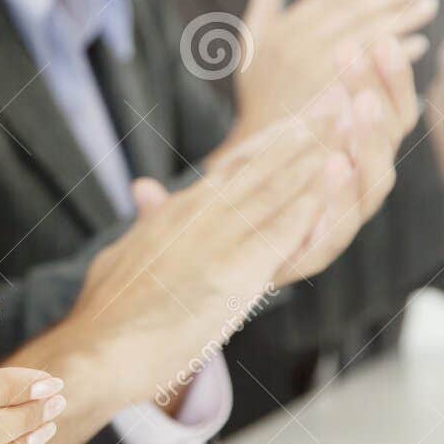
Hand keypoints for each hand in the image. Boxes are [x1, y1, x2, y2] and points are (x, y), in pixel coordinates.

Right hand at [8, 116, 361, 443]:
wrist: (95, 349)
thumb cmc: (104, 314)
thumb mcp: (122, 254)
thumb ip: (146, 224)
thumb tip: (144, 195)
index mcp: (177, 213)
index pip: (234, 168)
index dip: (272, 141)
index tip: (300, 116)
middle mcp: (198, 216)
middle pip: (261, 165)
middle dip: (303, 131)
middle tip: (337, 93)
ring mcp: (216, 242)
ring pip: (276, 188)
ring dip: (316, 153)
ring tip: (349, 119)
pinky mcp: (231, 275)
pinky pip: (281, 232)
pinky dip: (311, 203)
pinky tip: (336, 180)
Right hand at [229, 0, 436, 140]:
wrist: (260, 157)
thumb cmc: (259, 107)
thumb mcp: (250, 59)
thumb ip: (259, 19)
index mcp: (280, 32)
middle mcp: (296, 47)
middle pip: (355, 11)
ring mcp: (316, 73)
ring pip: (369, 35)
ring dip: (403, 17)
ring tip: (429, 5)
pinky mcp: (337, 98)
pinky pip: (376, 69)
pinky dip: (400, 53)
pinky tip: (420, 44)